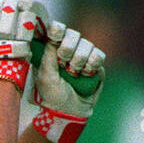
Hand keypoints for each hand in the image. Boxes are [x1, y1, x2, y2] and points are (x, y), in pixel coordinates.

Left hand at [32, 20, 104, 142]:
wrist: (69, 112)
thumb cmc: (53, 95)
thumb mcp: (45, 76)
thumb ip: (47, 55)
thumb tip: (51, 37)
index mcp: (52, 50)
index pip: (56, 30)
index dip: (57, 30)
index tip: (55, 35)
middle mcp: (68, 49)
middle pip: (73, 34)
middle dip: (67, 49)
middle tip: (63, 62)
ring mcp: (84, 55)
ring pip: (86, 45)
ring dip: (79, 61)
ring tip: (74, 74)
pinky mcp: (97, 64)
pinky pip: (98, 55)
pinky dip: (91, 66)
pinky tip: (85, 75)